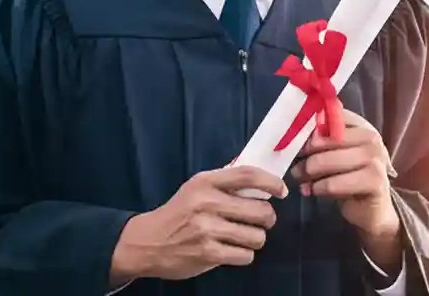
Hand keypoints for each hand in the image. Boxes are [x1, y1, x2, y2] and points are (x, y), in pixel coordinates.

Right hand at [109, 165, 288, 285]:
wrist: (146, 242)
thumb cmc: (178, 212)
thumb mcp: (197, 187)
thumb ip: (225, 180)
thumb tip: (259, 172)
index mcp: (206, 182)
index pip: (249, 175)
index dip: (272, 182)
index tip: (282, 191)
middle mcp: (208, 203)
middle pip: (261, 210)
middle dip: (267, 218)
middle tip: (261, 221)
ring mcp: (207, 229)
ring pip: (257, 236)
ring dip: (256, 238)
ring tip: (245, 236)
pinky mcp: (207, 253)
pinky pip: (245, 255)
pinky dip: (244, 254)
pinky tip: (233, 250)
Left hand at [290, 111, 401, 269]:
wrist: (372, 210)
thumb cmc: (350, 178)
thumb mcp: (337, 155)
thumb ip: (323, 140)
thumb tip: (296, 131)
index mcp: (362, 126)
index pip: (330, 117)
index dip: (308, 129)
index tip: (294, 141)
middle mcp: (371, 137)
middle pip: (324, 139)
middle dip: (303, 154)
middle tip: (294, 166)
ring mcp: (375, 158)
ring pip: (326, 161)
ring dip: (306, 173)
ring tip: (300, 179)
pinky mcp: (374, 181)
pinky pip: (333, 184)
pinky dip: (317, 189)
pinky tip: (312, 191)